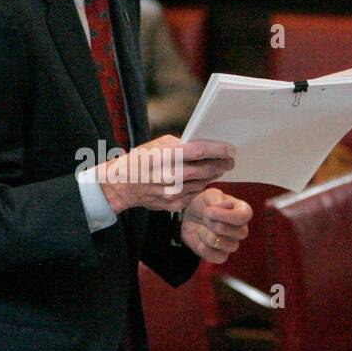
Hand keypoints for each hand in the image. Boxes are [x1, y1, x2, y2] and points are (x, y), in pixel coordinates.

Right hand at [96, 136, 234, 214]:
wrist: (121, 185)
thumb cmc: (140, 160)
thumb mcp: (156, 145)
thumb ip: (181, 145)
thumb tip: (205, 146)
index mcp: (164, 156)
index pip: (199, 151)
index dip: (218, 150)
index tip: (230, 149)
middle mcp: (169, 176)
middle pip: (205, 169)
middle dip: (222, 164)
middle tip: (230, 160)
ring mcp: (172, 193)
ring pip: (203, 183)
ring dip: (213, 175)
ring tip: (218, 168)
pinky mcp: (173, 205)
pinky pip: (194, 194)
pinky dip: (200, 186)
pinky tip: (201, 179)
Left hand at [180, 188, 252, 263]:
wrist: (190, 218)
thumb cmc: (203, 204)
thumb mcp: (208, 195)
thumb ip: (218, 199)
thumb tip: (230, 205)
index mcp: (243, 211)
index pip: (243, 217)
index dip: (225, 215)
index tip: (208, 211)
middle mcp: (242, 230)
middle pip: (236, 232)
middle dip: (213, 224)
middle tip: (204, 216)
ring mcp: (232, 244)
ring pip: (222, 243)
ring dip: (205, 234)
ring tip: (200, 227)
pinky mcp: (221, 256)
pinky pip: (216, 257)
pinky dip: (202, 247)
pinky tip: (199, 238)